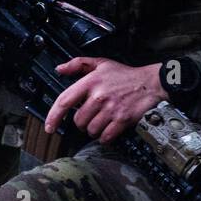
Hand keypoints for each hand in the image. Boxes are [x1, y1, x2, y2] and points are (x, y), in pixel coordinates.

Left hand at [43, 58, 167, 144]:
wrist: (151, 83)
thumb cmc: (125, 75)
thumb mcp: (101, 63)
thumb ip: (78, 64)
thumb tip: (59, 69)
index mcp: (91, 82)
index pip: (65, 101)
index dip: (53, 116)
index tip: (49, 127)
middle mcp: (99, 96)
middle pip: (78, 121)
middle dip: (83, 121)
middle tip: (93, 114)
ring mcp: (110, 109)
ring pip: (91, 130)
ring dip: (94, 129)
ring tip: (102, 120)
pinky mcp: (121, 120)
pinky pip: (105, 137)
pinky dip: (105, 136)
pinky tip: (109, 128)